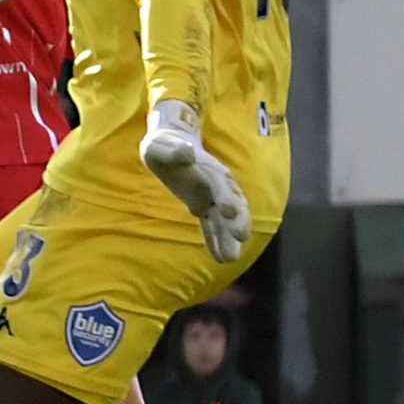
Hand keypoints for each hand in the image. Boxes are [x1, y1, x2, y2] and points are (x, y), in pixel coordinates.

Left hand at [139, 100, 250, 261]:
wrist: (171, 145)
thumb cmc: (164, 145)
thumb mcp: (162, 145)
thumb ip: (174, 151)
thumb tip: (187, 154)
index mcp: (209, 169)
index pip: (221, 184)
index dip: (225, 196)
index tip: (228, 211)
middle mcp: (216, 184)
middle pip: (231, 203)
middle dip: (237, 220)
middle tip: (240, 236)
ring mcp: (212, 197)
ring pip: (225, 219)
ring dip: (229, 237)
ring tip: (231, 257)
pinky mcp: (204, 207)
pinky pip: (212, 225)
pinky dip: (216, 240)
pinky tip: (220, 258)